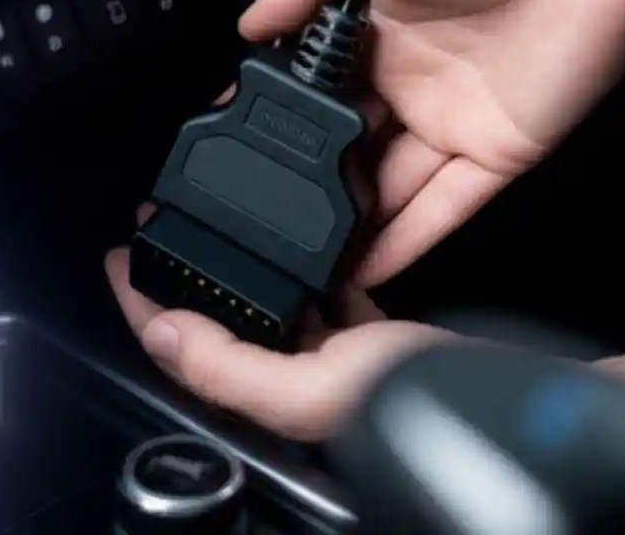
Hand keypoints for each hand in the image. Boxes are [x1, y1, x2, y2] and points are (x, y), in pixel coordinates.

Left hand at [105, 233, 460, 441]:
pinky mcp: (365, 332)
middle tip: (156, 229)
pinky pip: (321, 293)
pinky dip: (305, 266)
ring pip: (266, 303)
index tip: (119, 257)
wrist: (505, 397)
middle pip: (218, 322)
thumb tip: (163, 332)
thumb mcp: (312, 390)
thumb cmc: (418, 402)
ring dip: (237, 265)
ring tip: (214, 221)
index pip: (182, 349)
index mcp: (268, 393)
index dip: (144, 304)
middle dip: (185, 278)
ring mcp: (329, 354)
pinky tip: (305, 239)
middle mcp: (291, 375)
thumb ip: (231, 367)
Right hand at [241, 0, 624, 286]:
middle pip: (348, 146)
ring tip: (302, 259)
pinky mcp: (499, 154)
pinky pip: (444, 211)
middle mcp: (412, 78)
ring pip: (390, 190)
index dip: (279, 118)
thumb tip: (248, 24)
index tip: (237, 147)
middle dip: (310, 180)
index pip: (315, 88)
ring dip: (350, 225)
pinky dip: (405, 244)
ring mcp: (454, 121)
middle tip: (265, 214)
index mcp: (377, 26)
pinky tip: (362, 268)